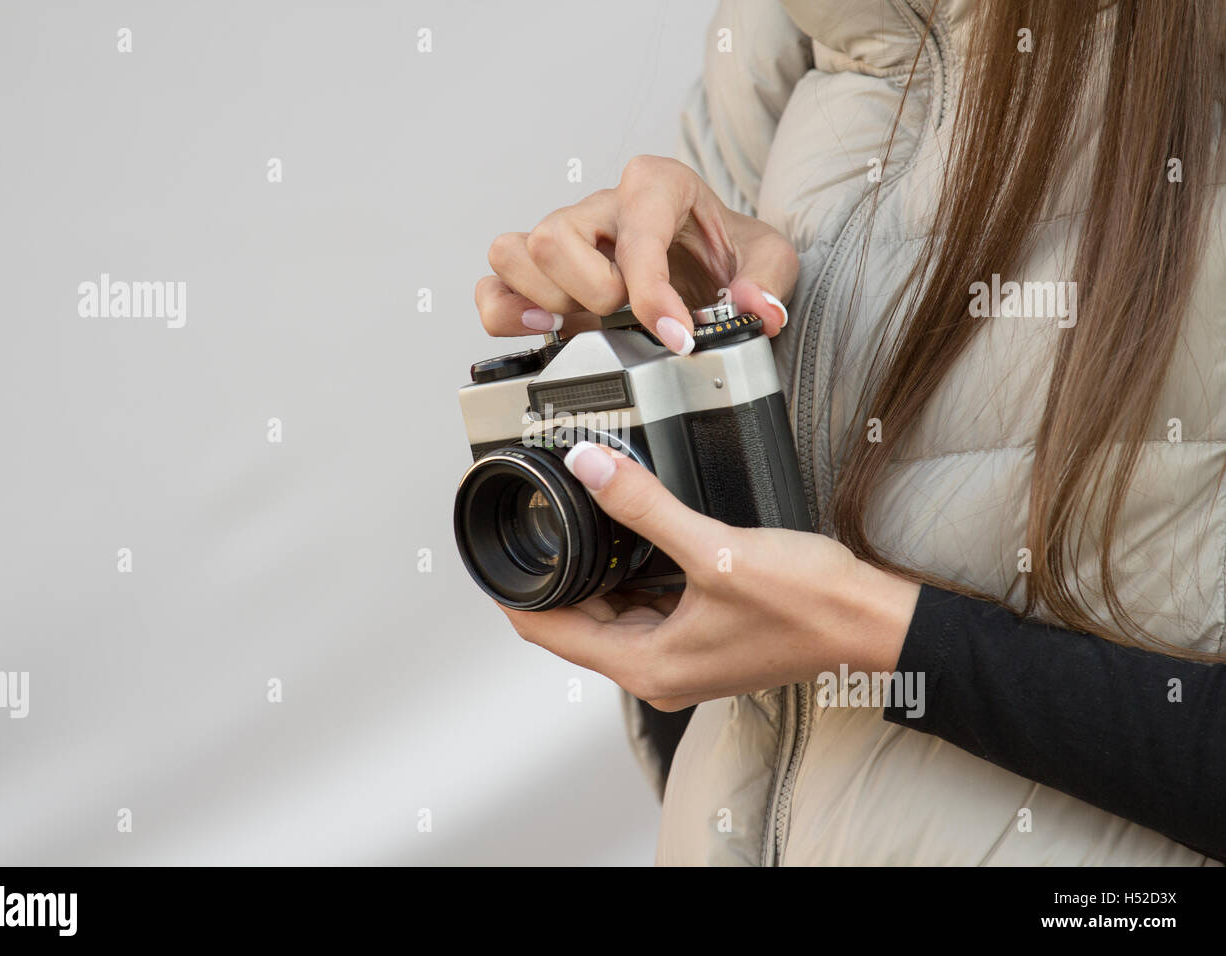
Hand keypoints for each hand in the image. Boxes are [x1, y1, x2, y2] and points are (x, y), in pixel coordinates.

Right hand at [475, 155, 798, 353]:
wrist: (709, 266)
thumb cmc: (725, 253)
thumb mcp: (770, 256)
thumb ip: (769, 279)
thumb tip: (753, 308)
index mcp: (655, 185)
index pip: (635, 229)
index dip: (651, 290)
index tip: (677, 334)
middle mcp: (601, 207)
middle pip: (554, 235)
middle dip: (592, 292)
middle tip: (627, 318)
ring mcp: (565, 239)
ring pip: (513, 253)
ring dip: (548, 301)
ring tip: (589, 322)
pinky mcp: (541, 278)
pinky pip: (493, 287)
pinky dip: (507, 315)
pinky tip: (545, 331)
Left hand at [497, 442, 920, 711]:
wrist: (872, 622)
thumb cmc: (808, 603)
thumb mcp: (716, 548)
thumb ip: (644, 506)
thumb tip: (589, 468)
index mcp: (647, 664)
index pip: (550, 633)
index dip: (513, 595)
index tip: (492, 558)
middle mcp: (658, 670)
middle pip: (577, 622)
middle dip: (556, 573)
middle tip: (541, 516)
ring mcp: (682, 657)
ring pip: (613, 612)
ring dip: (596, 570)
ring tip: (581, 517)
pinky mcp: (704, 638)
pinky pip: (647, 606)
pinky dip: (633, 574)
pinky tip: (636, 535)